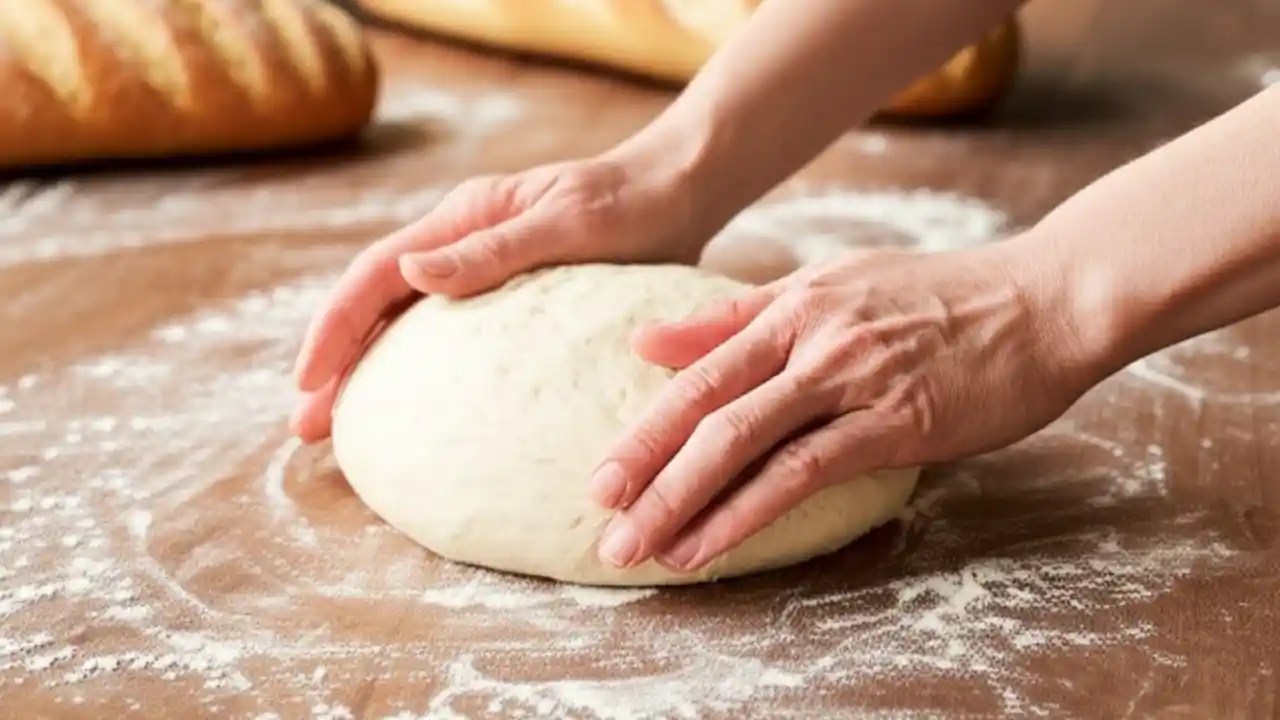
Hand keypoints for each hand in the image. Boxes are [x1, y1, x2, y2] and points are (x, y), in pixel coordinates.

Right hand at [291, 152, 702, 442]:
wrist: (678, 192)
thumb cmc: (632, 205)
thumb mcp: (568, 225)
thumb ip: (494, 249)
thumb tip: (410, 269)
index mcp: (465, 217)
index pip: (378, 273)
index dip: (336, 326)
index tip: (308, 380)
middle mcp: (462, 241)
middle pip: (378, 303)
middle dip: (337, 361)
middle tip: (308, 426)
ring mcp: (483, 268)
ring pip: (406, 321)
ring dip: (369, 369)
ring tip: (343, 429)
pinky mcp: (509, 293)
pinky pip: (448, 335)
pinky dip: (420, 371)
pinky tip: (417, 409)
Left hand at [589, 244, 1097, 572]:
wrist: (1044, 300)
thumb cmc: (941, 298)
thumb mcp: (833, 286)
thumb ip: (740, 316)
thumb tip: (649, 341)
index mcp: (793, 304)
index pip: (697, 369)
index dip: (643, 427)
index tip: (599, 474)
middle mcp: (811, 338)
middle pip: (705, 409)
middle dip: (645, 469)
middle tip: (600, 519)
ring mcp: (852, 379)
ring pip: (744, 443)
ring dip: (683, 502)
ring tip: (640, 550)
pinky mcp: (896, 421)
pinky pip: (804, 472)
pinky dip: (748, 512)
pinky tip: (712, 545)